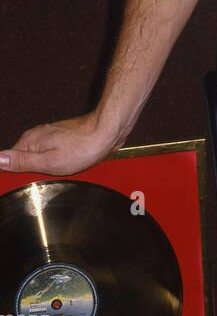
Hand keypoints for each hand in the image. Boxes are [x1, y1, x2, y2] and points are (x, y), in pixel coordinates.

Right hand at [0, 112, 120, 177]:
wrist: (108, 132)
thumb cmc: (83, 146)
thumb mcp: (49, 161)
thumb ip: (22, 162)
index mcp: (30, 141)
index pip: (9, 162)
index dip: (15, 177)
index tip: (26, 183)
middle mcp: (38, 137)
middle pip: (25, 163)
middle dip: (34, 175)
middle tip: (50, 178)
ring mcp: (51, 138)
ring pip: (40, 162)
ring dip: (48, 172)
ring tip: (62, 173)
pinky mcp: (63, 141)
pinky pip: (54, 159)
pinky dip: (59, 166)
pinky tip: (68, 169)